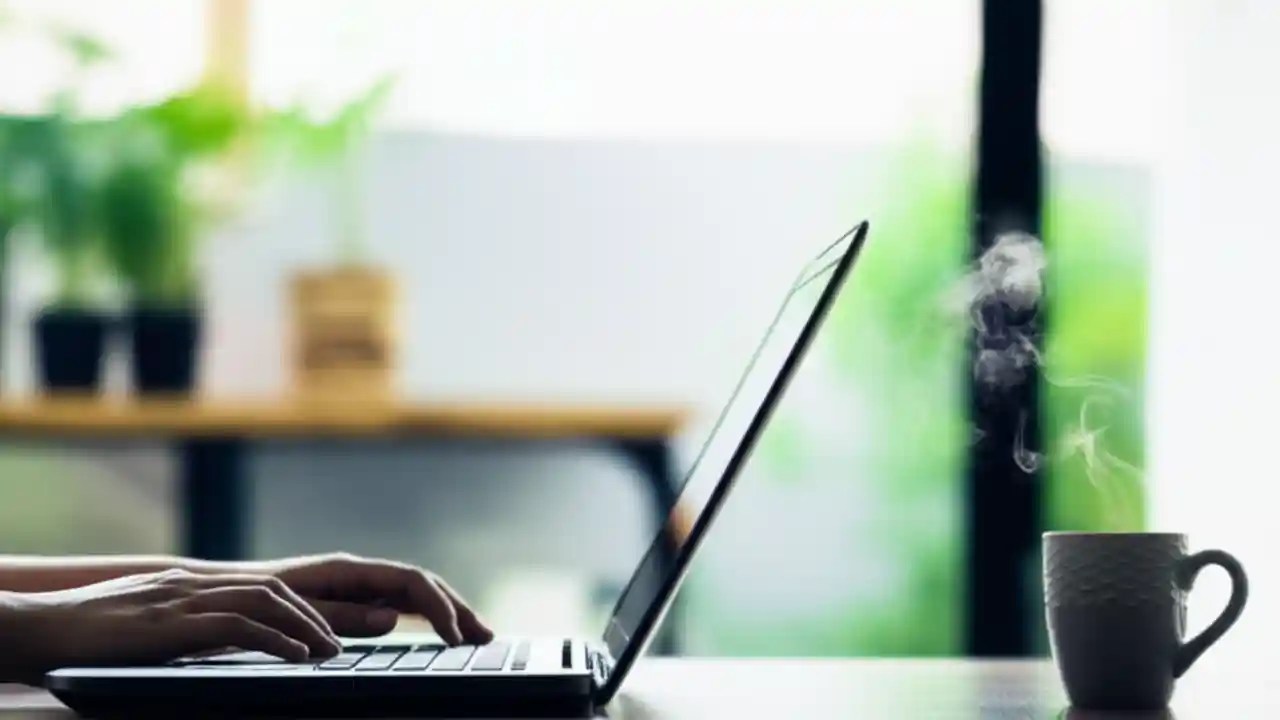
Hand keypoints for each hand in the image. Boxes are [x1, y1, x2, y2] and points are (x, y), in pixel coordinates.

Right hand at [0, 569, 341, 683]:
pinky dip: (272, 640)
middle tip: (336, 644)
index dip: (299, 604)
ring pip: (263, 601)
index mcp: (187, 583)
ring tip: (325, 652)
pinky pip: (235, 627)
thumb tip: (213, 642)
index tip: (323, 629)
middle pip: (273, 588)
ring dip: (303, 626)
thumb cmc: (83, 636)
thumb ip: (180, 626)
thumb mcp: (143, 625)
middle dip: (313, 614)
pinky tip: (294, 657)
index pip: (259, 584)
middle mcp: (190, 583)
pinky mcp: (169, 625)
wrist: (37, 627)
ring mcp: (180, 600)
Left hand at [245, 554, 491, 644]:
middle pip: (422, 585)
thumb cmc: (247, 604)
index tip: (457, 636)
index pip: (412, 581)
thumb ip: (342, 615)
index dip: (440, 607)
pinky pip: (396, 607)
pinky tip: (436, 636)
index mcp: (347, 570)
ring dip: (446, 613)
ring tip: (474, 637)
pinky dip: (423, 619)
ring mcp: (354, 587)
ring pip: (413, 595)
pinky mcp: (348, 602)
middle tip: (487, 636)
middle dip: (457, 608)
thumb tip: (393, 618)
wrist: (210, 597)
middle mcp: (357, 574)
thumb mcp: (291, 611)